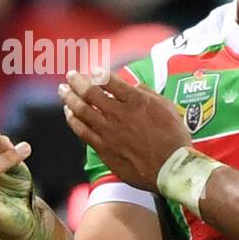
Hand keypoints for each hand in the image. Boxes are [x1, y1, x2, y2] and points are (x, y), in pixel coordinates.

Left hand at [60, 70, 191, 192]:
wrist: (171, 169)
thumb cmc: (174, 139)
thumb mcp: (168, 109)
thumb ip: (148, 95)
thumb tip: (134, 87)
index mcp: (136, 101)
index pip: (109, 80)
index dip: (97, 73)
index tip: (92, 70)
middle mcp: (119, 113)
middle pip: (89, 92)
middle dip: (77, 81)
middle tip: (70, 76)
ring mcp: (109, 131)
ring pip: (81, 110)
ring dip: (69, 98)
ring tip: (63, 91)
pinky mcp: (104, 147)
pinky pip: (82, 130)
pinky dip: (72, 119)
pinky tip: (69, 114)